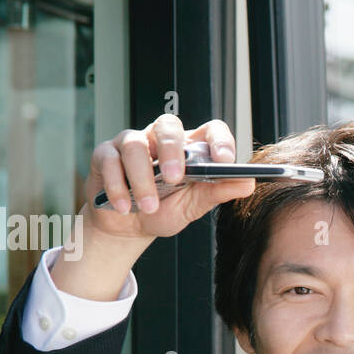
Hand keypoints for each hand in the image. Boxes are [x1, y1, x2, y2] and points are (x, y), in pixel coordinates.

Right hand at [80, 114, 256, 246]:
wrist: (128, 228)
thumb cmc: (163, 211)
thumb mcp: (193, 206)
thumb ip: (217, 192)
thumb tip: (248, 183)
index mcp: (190, 148)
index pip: (210, 130)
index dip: (219, 140)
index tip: (224, 161)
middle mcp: (161, 139)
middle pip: (168, 125)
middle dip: (172, 151)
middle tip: (174, 178)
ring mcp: (131, 143)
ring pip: (135, 145)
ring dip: (142, 179)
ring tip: (148, 207)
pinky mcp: (105, 155)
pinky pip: (109, 162)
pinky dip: (117, 186)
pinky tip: (124, 207)